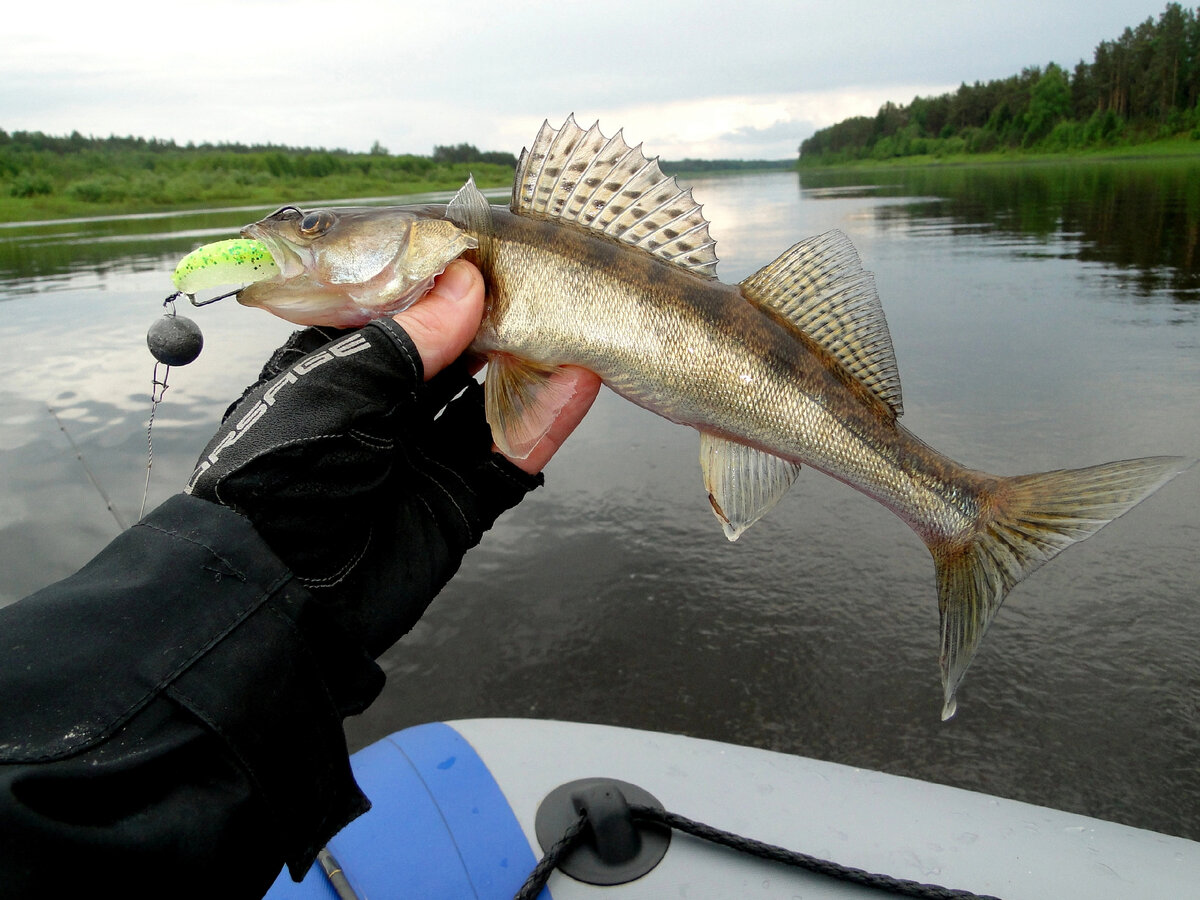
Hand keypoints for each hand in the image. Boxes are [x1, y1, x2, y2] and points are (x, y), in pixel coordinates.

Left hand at [186, 260, 599, 655]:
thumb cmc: (279, 476)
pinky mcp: (461, 502)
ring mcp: (426, 457)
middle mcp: (384, 412)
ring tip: (571, 323)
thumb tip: (465, 285)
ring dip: (530, 368)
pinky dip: (544, 422)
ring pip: (491, 404)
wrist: (280, 594)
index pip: (400, 317)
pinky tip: (576, 383)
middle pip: (454, 357)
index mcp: (337, 374)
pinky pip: (510, 457)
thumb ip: (405, 339)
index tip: (487, 252)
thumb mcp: (333, 389)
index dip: (442, 287)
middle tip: (541, 284)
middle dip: (495, 324)